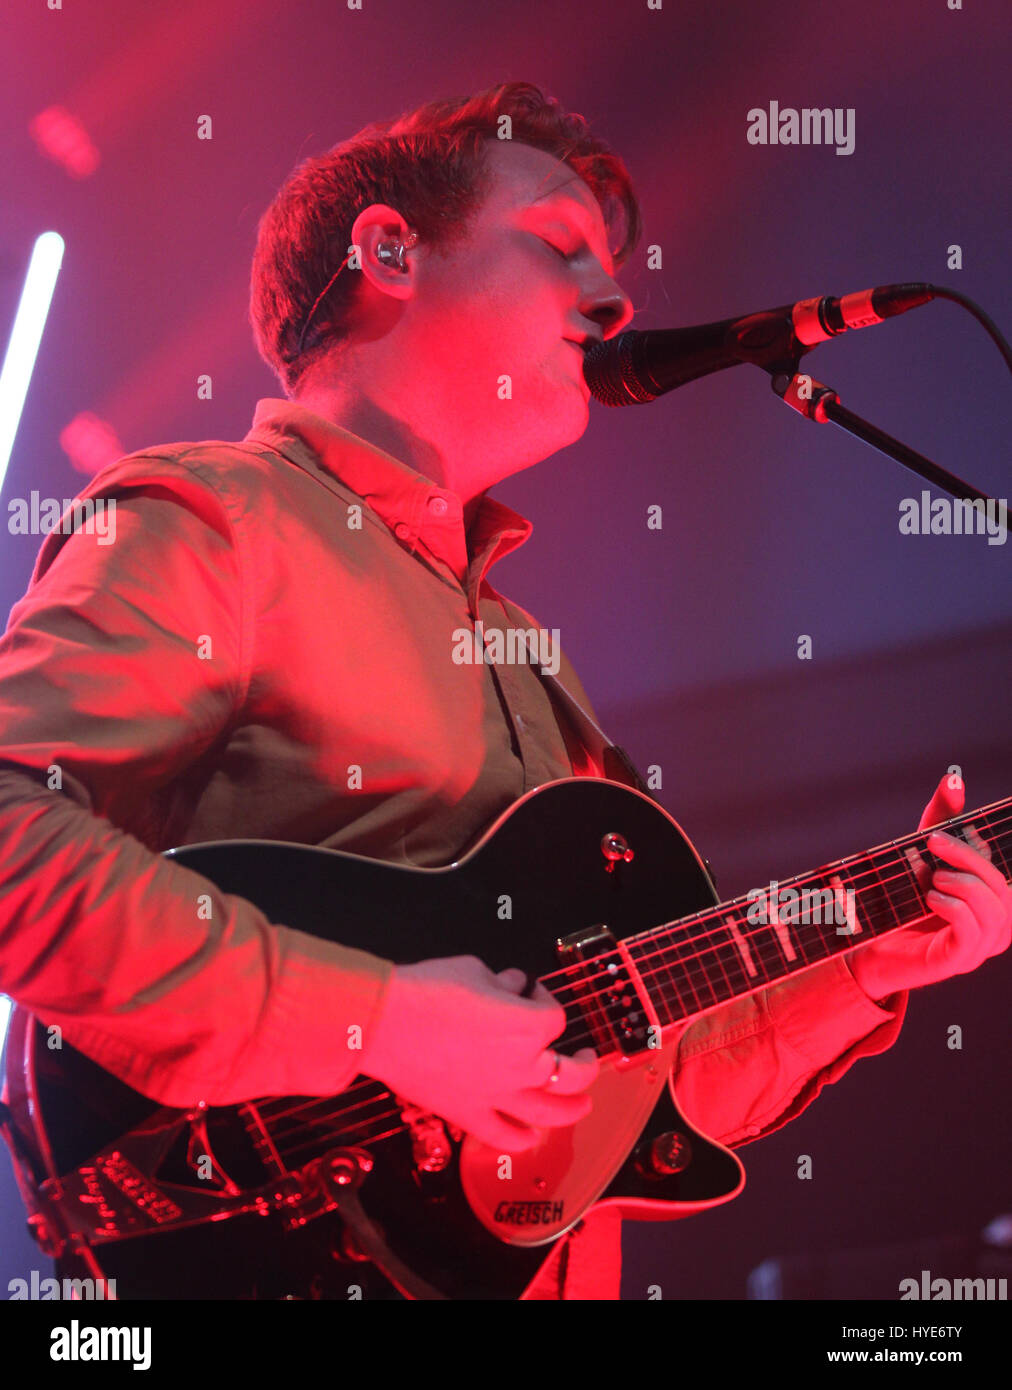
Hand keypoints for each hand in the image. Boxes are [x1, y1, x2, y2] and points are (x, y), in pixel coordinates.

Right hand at [360, 954, 598, 1150]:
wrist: (384, 1022)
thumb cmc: (428, 991)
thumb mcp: (475, 970)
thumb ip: (503, 982)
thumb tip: (513, 985)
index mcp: (530, 1026)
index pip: (555, 1016)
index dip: (543, 998)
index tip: (529, 989)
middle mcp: (523, 1066)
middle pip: (572, 1073)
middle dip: (584, 1063)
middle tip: (585, 1055)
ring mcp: (497, 1096)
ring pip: (550, 1113)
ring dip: (572, 1110)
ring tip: (582, 1105)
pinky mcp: (469, 1114)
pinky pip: (504, 1136)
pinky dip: (521, 1139)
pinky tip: (529, 1136)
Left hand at [848, 772, 1011, 999]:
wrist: (862, 946)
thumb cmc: (898, 899)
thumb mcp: (921, 853)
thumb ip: (941, 819)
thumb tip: (955, 778)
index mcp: (991, 899)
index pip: (1003, 871)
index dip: (985, 849)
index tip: (953, 831)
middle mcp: (993, 925)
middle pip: (1003, 887)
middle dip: (969, 857)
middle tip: (933, 841)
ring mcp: (978, 947)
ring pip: (997, 912)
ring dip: (963, 885)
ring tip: (932, 878)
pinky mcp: (957, 961)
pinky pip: (974, 933)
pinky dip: (954, 908)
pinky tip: (931, 898)